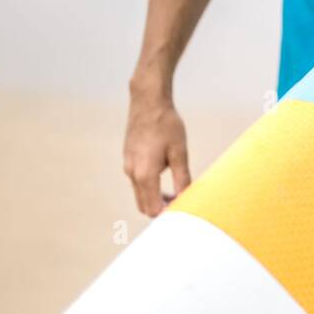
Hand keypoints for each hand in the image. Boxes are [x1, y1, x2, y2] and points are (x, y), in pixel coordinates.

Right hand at [123, 86, 190, 216]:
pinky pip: (137, 180)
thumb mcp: (179, 153)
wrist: (148, 101)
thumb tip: (186, 198)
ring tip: (176, 188)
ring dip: (155, 196)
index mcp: (145, 174)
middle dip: (160, 207)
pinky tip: (164, 172)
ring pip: (140, 193)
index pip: (152, 209)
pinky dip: (149, 185)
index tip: (183, 208)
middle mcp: (132, 173)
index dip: (167, 213)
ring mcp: (128, 166)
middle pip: (144, 205)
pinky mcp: (128, 158)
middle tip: (180, 200)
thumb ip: (182, 179)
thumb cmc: (166, 125)